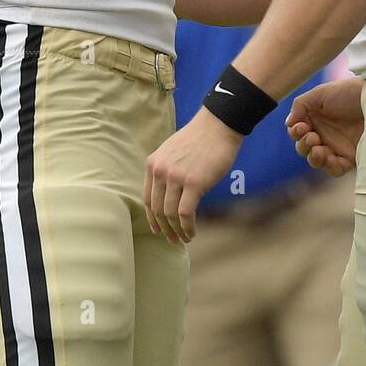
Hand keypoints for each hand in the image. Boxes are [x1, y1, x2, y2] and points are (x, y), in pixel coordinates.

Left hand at [145, 108, 242, 243]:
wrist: (218, 125)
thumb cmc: (200, 139)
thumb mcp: (173, 152)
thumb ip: (167, 171)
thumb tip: (169, 197)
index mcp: (153, 163)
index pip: (147, 199)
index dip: (152, 218)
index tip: (158, 230)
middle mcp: (160, 171)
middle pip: (157, 209)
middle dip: (164, 229)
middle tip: (172, 240)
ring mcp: (176, 177)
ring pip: (170, 214)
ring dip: (177, 231)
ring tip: (185, 238)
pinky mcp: (194, 183)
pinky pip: (185, 213)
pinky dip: (187, 227)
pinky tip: (192, 232)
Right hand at [286, 78, 363, 175]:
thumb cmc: (348, 93)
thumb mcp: (320, 93)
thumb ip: (300, 105)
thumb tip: (289, 124)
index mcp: (315, 118)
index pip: (297, 132)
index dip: (295, 132)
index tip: (301, 127)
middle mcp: (324, 133)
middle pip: (304, 149)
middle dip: (303, 145)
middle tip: (313, 136)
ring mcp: (337, 146)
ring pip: (317, 161)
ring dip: (313, 158)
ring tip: (319, 149)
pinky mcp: (351, 157)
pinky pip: (336, 169)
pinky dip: (330, 167)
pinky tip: (330, 158)